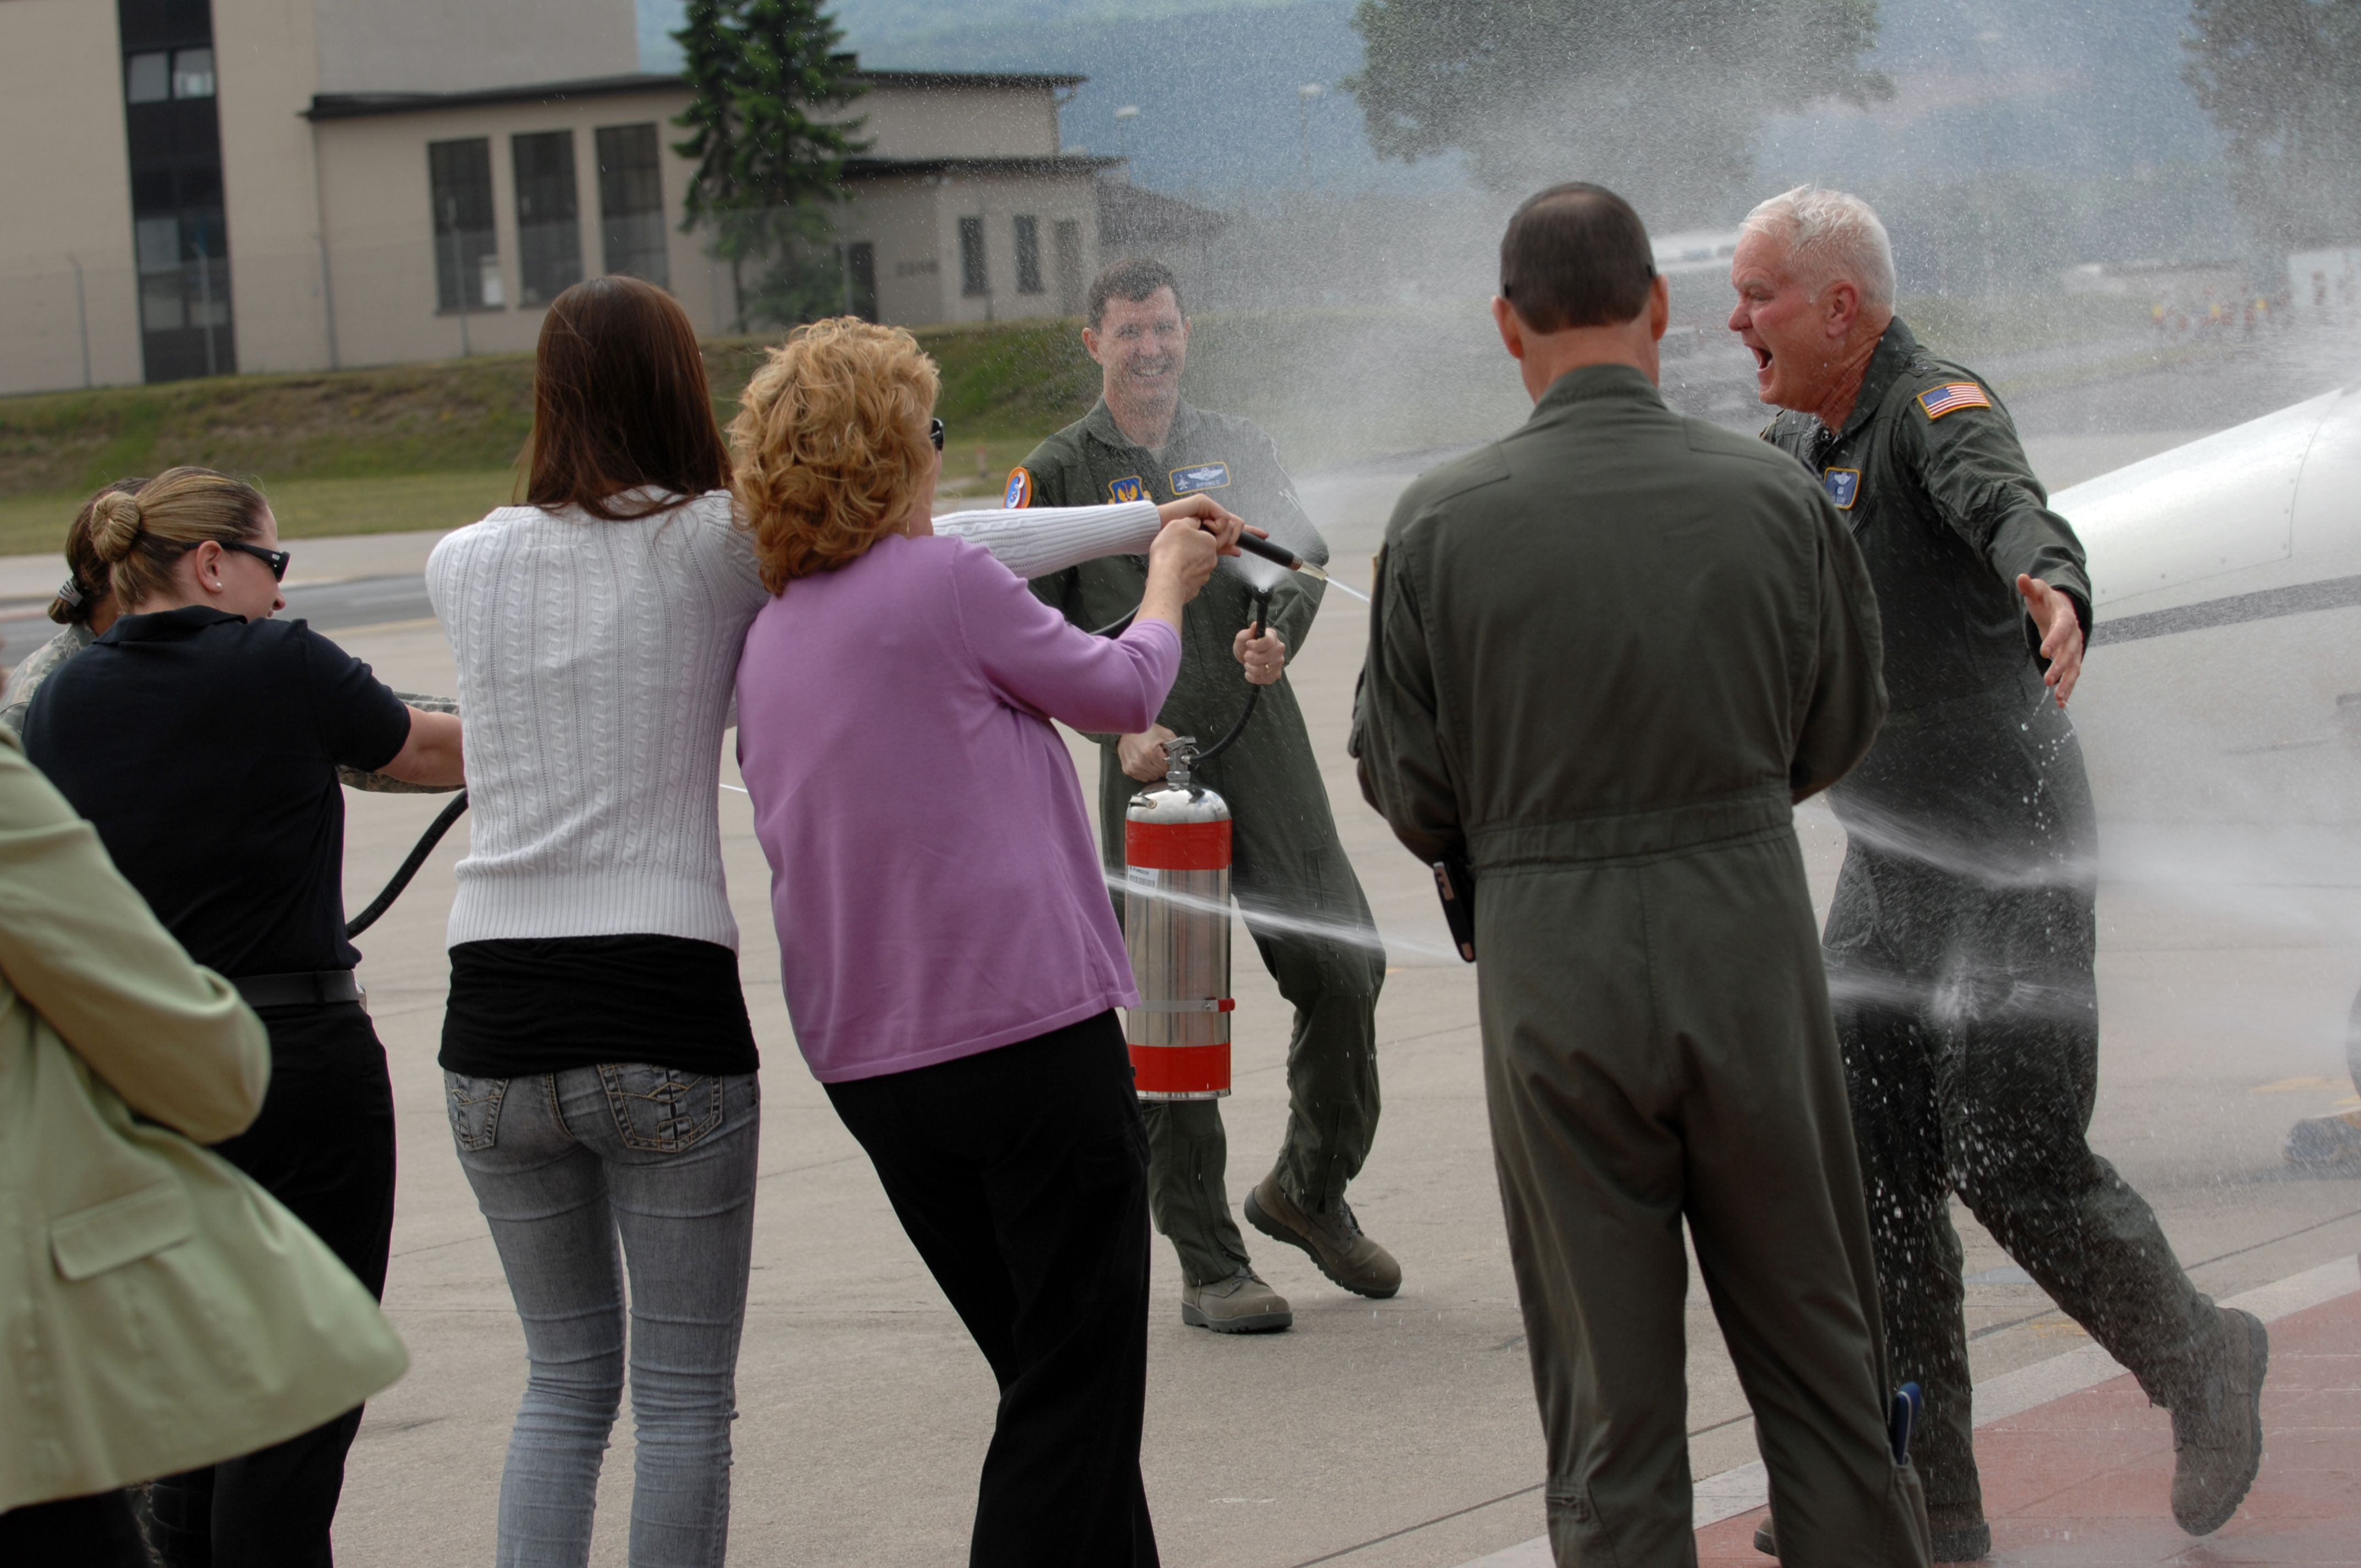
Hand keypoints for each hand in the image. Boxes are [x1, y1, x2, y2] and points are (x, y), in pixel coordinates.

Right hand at [1120, 724, 1175, 781]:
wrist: (1128, 728)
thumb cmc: (1145, 730)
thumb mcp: (1164, 733)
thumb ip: (1175, 744)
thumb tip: (1181, 756)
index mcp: (1151, 752)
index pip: (1166, 768)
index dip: (1169, 763)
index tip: (1167, 759)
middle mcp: (1141, 761)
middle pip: (1159, 773)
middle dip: (1162, 767)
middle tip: (1159, 758)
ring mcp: (1133, 767)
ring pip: (1151, 777)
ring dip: (1154, 771)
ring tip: (1151, 760)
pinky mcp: (1127, 769)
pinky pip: (1141, 777)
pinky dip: (1145, 773)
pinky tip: (1144, 763)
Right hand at [1146, 512, 1221, 602]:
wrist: (1166, 581)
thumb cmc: (1171, 552)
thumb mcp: (1178, 524)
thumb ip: (1190, 521)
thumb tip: (1195, 521)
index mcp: (1210, 541)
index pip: (1203, 534)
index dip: (1189, 535)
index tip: (1179, 537)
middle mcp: (1211, 559)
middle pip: (1199, 550)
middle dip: (1188, 550)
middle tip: (1174, 549)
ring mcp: (1204, 575)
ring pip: (1194, 565)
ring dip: (1185, 563)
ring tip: (1171, 562)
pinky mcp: (1196, 587)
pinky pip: (1189, 578)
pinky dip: (1181, 576)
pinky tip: (1172, 573)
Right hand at [1156, 494, 1244, 554]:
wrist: (1153, 535)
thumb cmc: (1171, 544)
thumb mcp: (1200, 548)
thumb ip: (1220, 548)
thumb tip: (1237, 550)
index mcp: (1212, 526)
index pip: (1234, 528)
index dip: (1250, 531)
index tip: (1263, 535)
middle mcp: (1212, 515)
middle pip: (1236, 524)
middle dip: (1234, 536)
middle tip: (1222, 543)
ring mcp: (1208, 507)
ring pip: (1231, 521)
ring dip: (1224, 534)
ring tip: (1209, 536)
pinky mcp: (1203, 501)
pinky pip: (1222, 516)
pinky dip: (1217, 525)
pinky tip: (1205, 526)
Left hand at [1233, 624, 1286, 684]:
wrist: (1250, 657)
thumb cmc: (1247, 645)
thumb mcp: (1243, 637)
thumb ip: (1248, 632)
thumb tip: (1255, 625)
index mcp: (1272, 636)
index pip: (1268, 642)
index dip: (1255, 645)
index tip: (1248, 644)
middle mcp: (1279, 649)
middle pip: (1263, 658)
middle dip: (1249, 658)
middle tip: (1247, 655)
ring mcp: (1279, 663)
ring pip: (1262, 670)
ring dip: (1250, 668)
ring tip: (1248, 663)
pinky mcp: (1276, 674)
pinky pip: (1263, 679)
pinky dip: (1252, 677)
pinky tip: (1250, 672)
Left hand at [2018, 574, 2083, 706]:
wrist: (2062, 606)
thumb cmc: (2046, 600)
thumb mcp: (2037, 591)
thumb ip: (2030, 587)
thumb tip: (2021, 577)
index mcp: (2065, 616)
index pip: (2062, 628)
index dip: (2055, 639)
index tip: (2044, 652)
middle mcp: (2074, 634)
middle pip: (2070, 651)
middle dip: (2060, 666)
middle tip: (2048, 680)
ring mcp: (2074, 647)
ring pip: (2075, 666)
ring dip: (2068, 682)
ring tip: (2059, 698)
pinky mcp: (2072, 658)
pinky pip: (2072, 674)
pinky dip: (2068, 688)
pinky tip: (2061, 703)